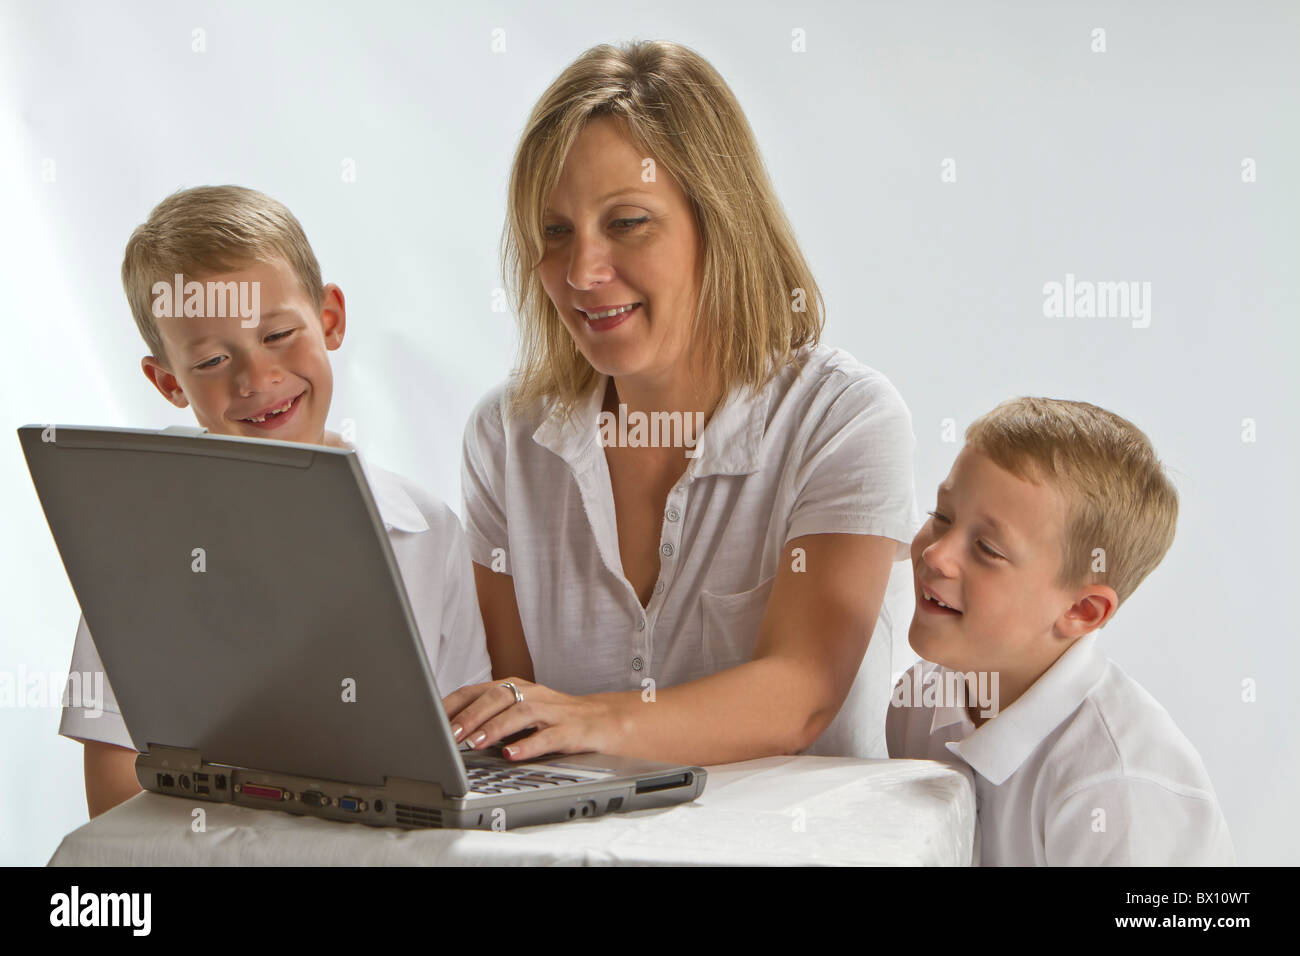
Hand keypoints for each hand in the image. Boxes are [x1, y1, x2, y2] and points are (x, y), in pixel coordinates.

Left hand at [441, 678, 618, 761]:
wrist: (603, 721)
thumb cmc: (555, 719)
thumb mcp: (519, 712)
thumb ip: (489, 716)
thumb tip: (448, 731)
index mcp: (515, 687)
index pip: (477, 690)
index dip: (453, 704)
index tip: (431, 720)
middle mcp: (532, 694)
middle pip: (497, 698)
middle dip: (471, 716)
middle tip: (450, 735)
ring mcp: (552, 711)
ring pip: (520, 713)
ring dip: (495, 728)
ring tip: (475, 744)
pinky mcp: (571, 730)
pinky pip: (548, 736)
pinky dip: (529, 745)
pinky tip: (513, 754)